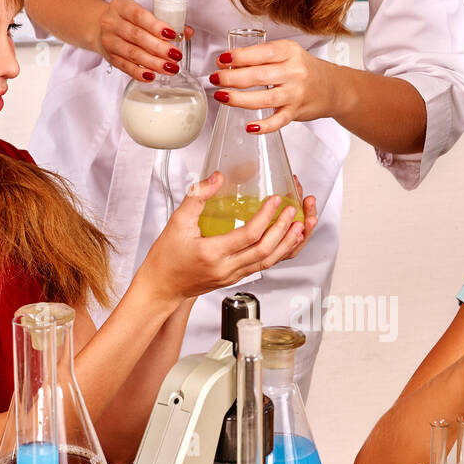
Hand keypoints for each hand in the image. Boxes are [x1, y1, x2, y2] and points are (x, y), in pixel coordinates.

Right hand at [95, 0, 193, 80]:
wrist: (99, 27)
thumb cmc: (126, 19)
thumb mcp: (140, 13)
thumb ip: (162, 22)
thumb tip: (186, 32)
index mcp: (121, 6)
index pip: (139, 15)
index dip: (156, 26)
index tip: (172, 34)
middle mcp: (112, 23)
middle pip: (137, 37)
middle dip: (159, 48)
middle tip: (176, 55)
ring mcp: (109, 41)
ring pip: (132, 53)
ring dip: (153, 63)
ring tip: (170, 68)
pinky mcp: (110, 57)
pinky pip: (125, 67)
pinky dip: (139, 73)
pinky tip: (152, 76)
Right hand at [135, 172, 311, 304]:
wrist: (161, 286)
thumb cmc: (166, 258)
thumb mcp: (176, 222)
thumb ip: (197, 197)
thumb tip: (216, 177)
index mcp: (211, 253)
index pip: (247, 236)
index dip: (265, 217)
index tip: (275, 201)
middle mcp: (226, 269)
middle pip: (264, 251)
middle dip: (283, 230)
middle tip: (294, 211)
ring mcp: (233, 276)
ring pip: (268, 262)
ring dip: (287, 244)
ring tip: (301, 226)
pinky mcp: (236, 278)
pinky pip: (263, 266)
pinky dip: (279, 253)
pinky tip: (287, 241)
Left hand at [209, 39, 337, 133]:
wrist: (333, 87)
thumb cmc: (305, 70)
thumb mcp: (287, 54)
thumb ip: (262, 57)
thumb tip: (228, 63)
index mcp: (289, 52)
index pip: (262, 53)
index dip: (239, 57)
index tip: (222, 60)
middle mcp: (294, 72)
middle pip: (259, 76)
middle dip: (233, 78)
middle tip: (215, 79)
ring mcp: (296, 93)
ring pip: (265, 98)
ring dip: (240, 99)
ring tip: (222, 97)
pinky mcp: (296, 112)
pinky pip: (279, 121)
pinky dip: (264, 126)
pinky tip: (249, 126)